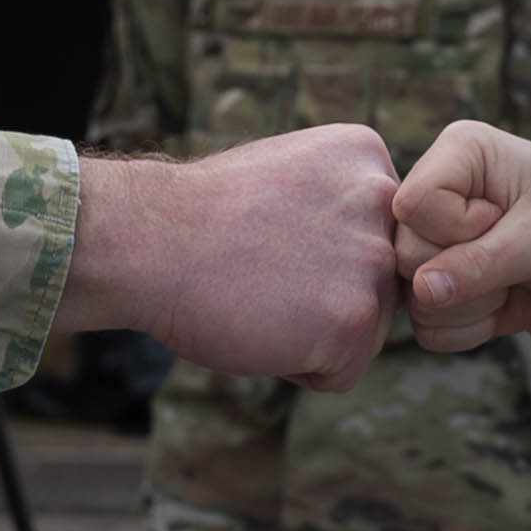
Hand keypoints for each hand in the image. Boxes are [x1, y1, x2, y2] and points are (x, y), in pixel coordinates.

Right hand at [62, 127, 399, 388]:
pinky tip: (260, 327)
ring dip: (315, 334)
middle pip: (381, 285)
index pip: (378, 235)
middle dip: (327, 296)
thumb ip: (340, 205)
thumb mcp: (289, 176)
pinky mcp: (356, 319)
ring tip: (261, 296)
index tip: (272, 238)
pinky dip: (298, 369)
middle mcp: (383, 202)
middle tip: (263, 272)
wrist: (147, 242)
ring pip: (368, 331)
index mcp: (366, 157)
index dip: (323, 255)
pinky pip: (341, 373)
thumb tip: (369, 253)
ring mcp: (373, 260)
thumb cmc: (200, 217)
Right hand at [396, 120, 530, 350]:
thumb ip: (480, 263)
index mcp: (457, 153)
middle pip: (405, 254)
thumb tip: (421, 292)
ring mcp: (437, 245)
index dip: (456, 230)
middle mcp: (438, 195)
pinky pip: (426, 328)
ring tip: (513, 280)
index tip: (506, 220)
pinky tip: (502, 306)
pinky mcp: (446, 289)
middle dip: (466, 275)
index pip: (413, 206)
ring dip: (468, 307)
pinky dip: (466, 329)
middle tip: (517, 259)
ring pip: (412, 298)